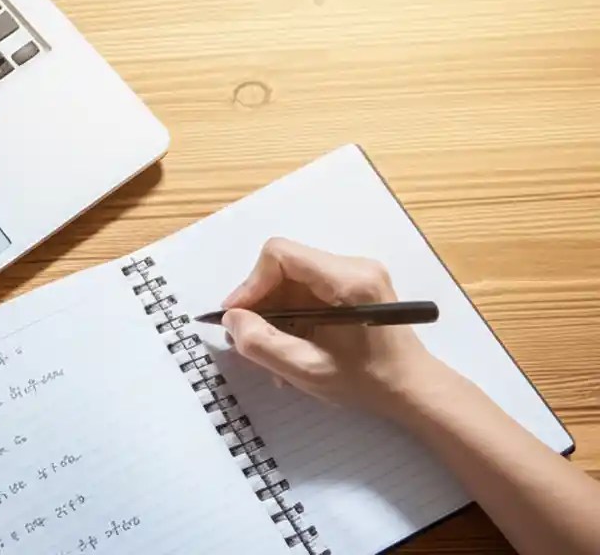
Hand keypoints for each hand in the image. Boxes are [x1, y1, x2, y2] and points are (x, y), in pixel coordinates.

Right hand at [219, 237, 455, 419]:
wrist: (413, 388)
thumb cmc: (368, 382)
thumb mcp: (308, 370)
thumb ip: (263, 344)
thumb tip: (232, 319)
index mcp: (349, 280)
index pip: (281, 255)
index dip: (251, 283)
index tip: (236, 316)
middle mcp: (354, 266)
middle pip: (284, 266)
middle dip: (260, 301)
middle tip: (247, 337)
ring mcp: (355, 273)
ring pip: (291, 278)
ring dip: (273, 311)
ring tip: (270, 348)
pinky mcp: (353, 285)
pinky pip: (306, 288)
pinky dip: (289, 314)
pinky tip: (290, 343)